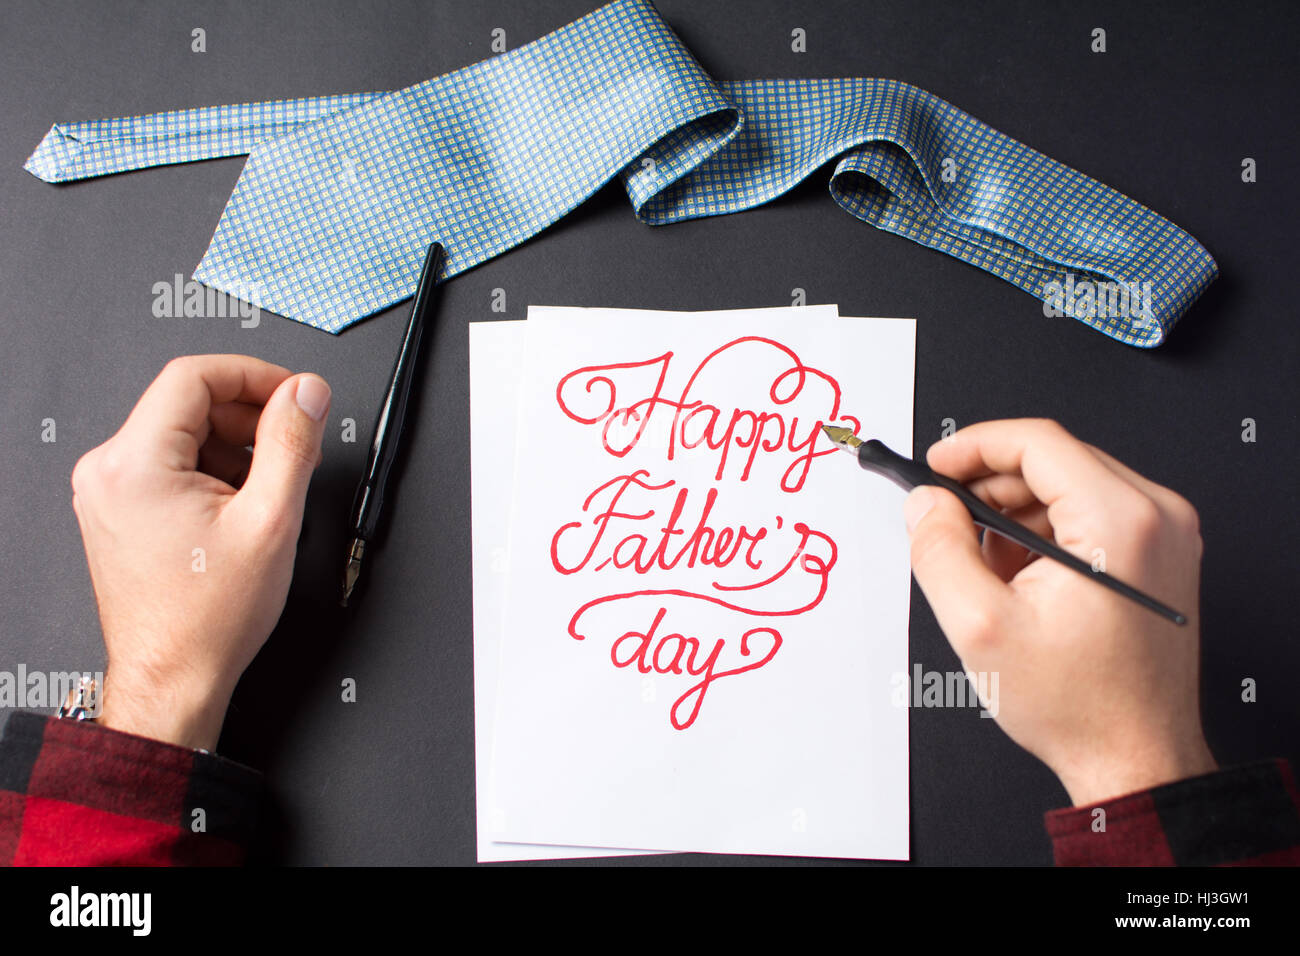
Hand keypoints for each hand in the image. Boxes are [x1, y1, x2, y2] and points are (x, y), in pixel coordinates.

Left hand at [71, 355, 330, 750]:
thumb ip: (293, 444)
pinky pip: (173, 464)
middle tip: (295, 444)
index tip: (293, 394)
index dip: (255, 375)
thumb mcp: (271, 520)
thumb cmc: (207, 620)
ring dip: (236, 447)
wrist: (174, 678)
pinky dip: (215, 472)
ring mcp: (110, 492)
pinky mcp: (121, 511)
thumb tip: (306, 394)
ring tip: (270, 490)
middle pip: (189, 403)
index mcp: (134, 464)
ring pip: (185, 434)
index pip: (193, 376)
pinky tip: (244, 507)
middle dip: (251, 417)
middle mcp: (109, 471)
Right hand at [903, 418, 1215, 805]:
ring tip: (986, 568)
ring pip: (1068, 487)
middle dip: (990, 486)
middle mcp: (1155, 516)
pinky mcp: (1160, 556)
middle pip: (1053, 461)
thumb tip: (926, 504)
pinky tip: (1019, 580)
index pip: (1037, 442)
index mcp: (1119, 521)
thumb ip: (940, 551)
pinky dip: (1045, 534)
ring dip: (1016, 514)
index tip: (936, 464)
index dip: (974, 445)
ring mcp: (1165, 536)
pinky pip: (1089, 516)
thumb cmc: (1080, 706)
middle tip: (946, 519)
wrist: (1135, 758)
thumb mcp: (981, 627)